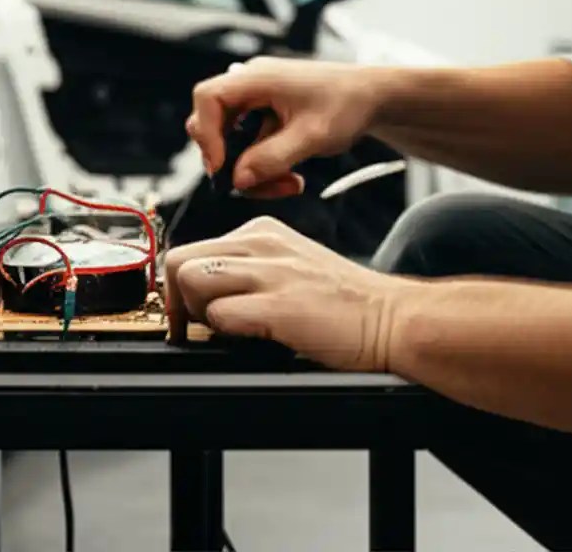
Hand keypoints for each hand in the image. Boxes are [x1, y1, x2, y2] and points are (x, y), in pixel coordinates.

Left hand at [164, 216, 411, 370]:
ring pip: (190, 280)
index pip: (191, 248)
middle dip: (177, 299)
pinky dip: (222, 334)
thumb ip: (248, 271)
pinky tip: (249, 338)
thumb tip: (202, 295)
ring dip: (195, 313)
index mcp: (261, 232)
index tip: (186, 313)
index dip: (179, 286)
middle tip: (194, 327)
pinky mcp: (280, 305)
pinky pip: (219, 314)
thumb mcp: (289, 266)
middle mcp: (261, 243)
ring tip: (223, 331)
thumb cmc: (345, 303)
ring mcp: (271, 272)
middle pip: (179, 260)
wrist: (394, 319)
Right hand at [186, 57, 384, 197]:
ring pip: (231, 142)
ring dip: (251, 170)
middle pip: (212, 123)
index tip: (222, 164)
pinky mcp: (265, 117)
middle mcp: (250, 86)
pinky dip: (263, 166)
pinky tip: (289, 175)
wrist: (374, 98)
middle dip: (229, 160)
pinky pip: (249, 146)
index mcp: (256, 78)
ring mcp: (256, 102)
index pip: (208, 98)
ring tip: (286, 184)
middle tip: (249, 184)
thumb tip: (238, 179)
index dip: (207, 133)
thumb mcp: (312, 136)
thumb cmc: (348, 103)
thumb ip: (272, 158)